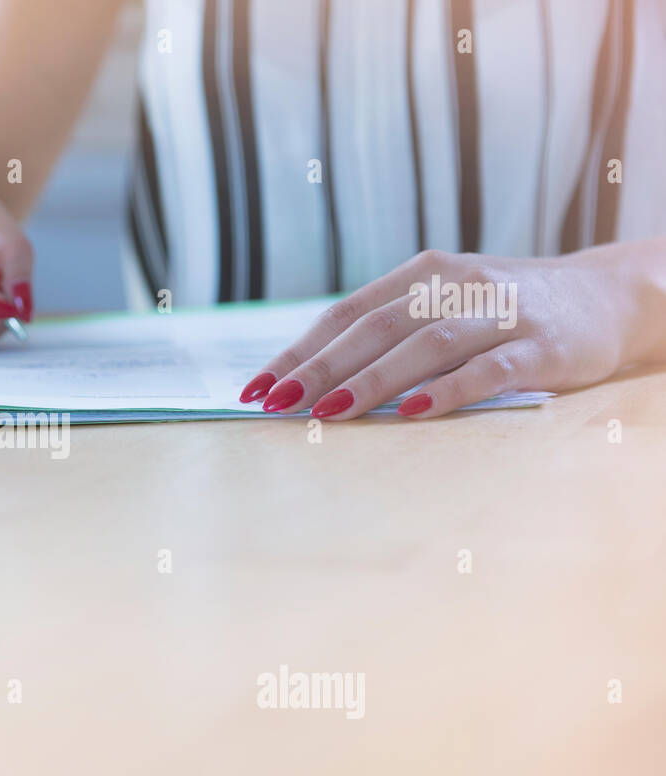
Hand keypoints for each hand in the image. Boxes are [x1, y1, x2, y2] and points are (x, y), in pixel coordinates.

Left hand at [239, 243, 665, 418]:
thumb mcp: (442, 304)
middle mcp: (455, 286)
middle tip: (277, 404)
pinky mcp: (541, 346)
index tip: (256, 388)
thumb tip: (310, 375)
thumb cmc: (502, 311)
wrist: (607, 296)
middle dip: (318, 369)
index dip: (298, 352)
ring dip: (371, 380)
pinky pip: (488, 369)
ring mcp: (499, 313)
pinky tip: (411, 412)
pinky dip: (447, 390)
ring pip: (424, 345)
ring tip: (329, 412)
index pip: (345, 315)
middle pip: (375, 328)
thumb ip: (388, 330)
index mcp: (422, 274)